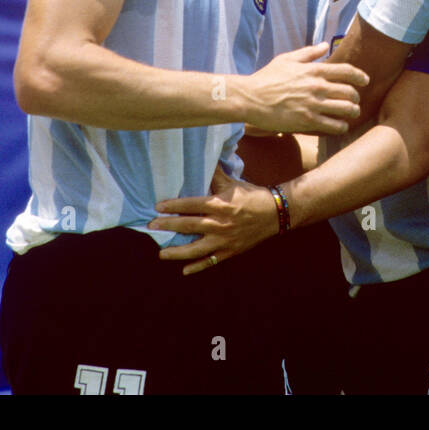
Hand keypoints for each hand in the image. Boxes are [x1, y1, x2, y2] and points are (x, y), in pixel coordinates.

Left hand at [149, 166, 279, 273]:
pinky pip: (211, 261)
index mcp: (220, 204)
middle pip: (189, 225)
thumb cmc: (252, 195)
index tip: (158, 207)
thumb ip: (214, 175)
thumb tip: (201, 159)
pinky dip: (197, 267)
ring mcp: (225, 240)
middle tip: (152, 226)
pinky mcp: (231, 251)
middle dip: (168, 225)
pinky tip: (185, 270)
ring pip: (196, 249)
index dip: (173, 206)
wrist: (275, 213)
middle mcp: (220, 223)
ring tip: (162, 253)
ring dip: (177, 252)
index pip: (191, 205)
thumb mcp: (233, 182)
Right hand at [239, 43, 368, 133]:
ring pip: (345, 109)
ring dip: (352, 112)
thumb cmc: (267, 77)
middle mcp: (317, 87)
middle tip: (355, 101)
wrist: (251, 98)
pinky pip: (333, 125)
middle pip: (349, 92)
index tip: (365, 80)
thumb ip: (309, 53)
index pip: (346, 71)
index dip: (360, 76)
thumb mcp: (287, 59)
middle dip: (356, 97)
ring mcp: (313, 105)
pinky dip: (341, 126)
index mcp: (314, 70)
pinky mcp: (307, 121)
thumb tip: (325, 45)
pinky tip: (340, 126)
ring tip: (351, 114)